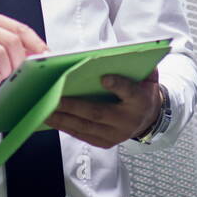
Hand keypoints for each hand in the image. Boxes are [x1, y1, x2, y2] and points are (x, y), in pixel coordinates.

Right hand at [0, 12, 48, 99]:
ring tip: (2, 78)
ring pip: (0, 54)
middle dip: (20, 62)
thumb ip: (9, 46)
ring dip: (6, 71)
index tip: (46, 58)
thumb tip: (38, 55)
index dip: (36, 45)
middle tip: (17, 74)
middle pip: (12, 42)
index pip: (20, 29)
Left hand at [46, 68, 161, 148]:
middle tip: (57, 99)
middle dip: (75, 106)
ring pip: (87, 127)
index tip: (104, 78)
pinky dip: (67, 127)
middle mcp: (128, 121)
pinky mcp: (106, 143)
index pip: (129, 92)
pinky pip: (83, 135)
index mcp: (140, 101)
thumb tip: (120, 53)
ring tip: (48, 110)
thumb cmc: (142, 92)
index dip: (118, 85)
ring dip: (64, 119)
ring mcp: (116, 135)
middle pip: (99, 113)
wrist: (149, 118)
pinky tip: (54, 120)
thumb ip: (138, 66)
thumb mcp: (147, 77)